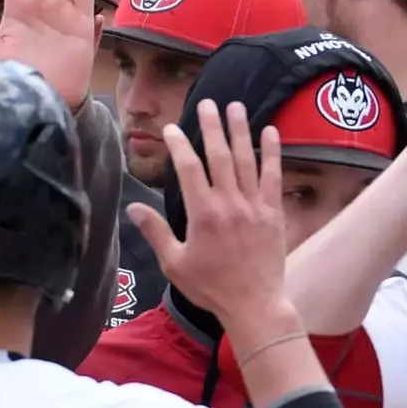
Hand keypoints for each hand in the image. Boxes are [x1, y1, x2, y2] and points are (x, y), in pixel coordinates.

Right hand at [129, 99, 287, 326]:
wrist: (254, 305)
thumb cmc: (211, 288)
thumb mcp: (175, 264)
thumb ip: (155, 232)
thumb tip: (133, 208)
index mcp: (202, 213)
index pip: (189, 168)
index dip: (179, 145)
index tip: (172, 128)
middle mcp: (229, 203)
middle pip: (219, 155)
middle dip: (211, 126)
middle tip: (206, 103)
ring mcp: (254, 205)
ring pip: (246, 159)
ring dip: (240, 130)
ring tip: (235, 106)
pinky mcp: (274, 213)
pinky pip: (273, 176)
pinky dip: (271, 153)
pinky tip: (270, 131)